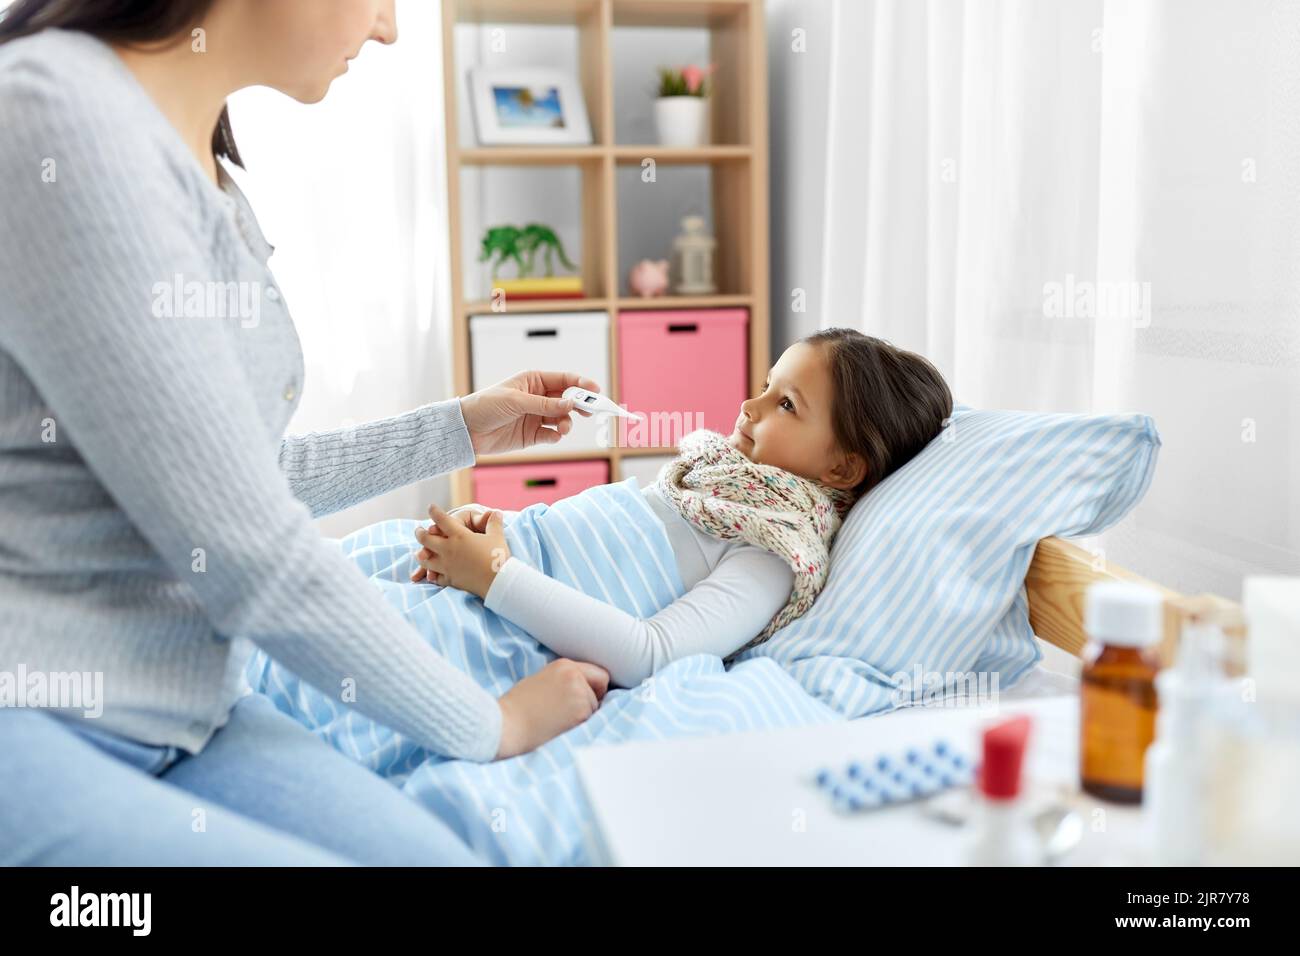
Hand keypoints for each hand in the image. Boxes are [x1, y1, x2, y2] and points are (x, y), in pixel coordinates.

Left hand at [409, 504, 491, 582]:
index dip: (434, 512)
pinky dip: (433, 575)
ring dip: (421, 555)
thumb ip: (494, 523)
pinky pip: (435, 577)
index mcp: (459, 536)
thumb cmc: (498, 557)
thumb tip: (497, 512)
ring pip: (425, 560)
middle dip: (419, 533)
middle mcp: (449, 550)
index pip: (442, 520)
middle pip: (425, 539)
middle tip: (418, 530)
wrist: (498, 582)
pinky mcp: (450, 579)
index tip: (430, 507)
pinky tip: (432, 574)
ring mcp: (447, 566)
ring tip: (420, 553)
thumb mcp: (497, 536)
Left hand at [459, 370, 601, 455]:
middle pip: (568, 399)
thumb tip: (571, 403)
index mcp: (534, 381)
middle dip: (580, 405)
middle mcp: (538, 398)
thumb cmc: (486, 405)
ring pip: (562, 418)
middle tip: (590, 412)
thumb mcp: (516, 401)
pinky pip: (552, 435)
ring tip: (564, 428)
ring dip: (567, 422)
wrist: (467, 430)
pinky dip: (556, 436)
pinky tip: (554, 436)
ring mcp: (536, 416)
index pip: (564, 380)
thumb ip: (545, 404)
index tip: (595, 390)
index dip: (582, 384)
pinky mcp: (532, 435)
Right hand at [495, 659, 609, 758]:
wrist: (507, 725)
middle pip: (601, 688)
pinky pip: (591, 720)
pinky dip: (580, 726)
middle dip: (592, 700)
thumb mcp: (542, 680)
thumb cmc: (518, 707)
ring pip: (596, 707)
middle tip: (571, 712)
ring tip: (559, 720)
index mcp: (564, 665)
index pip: (598, 673)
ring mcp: (579, 694)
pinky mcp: (581, 713)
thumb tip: (586, 689)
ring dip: (584, 715)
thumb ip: (565, 680)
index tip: (585, 696)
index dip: (593, 687)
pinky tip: (561, 727)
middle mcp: (575, 676)